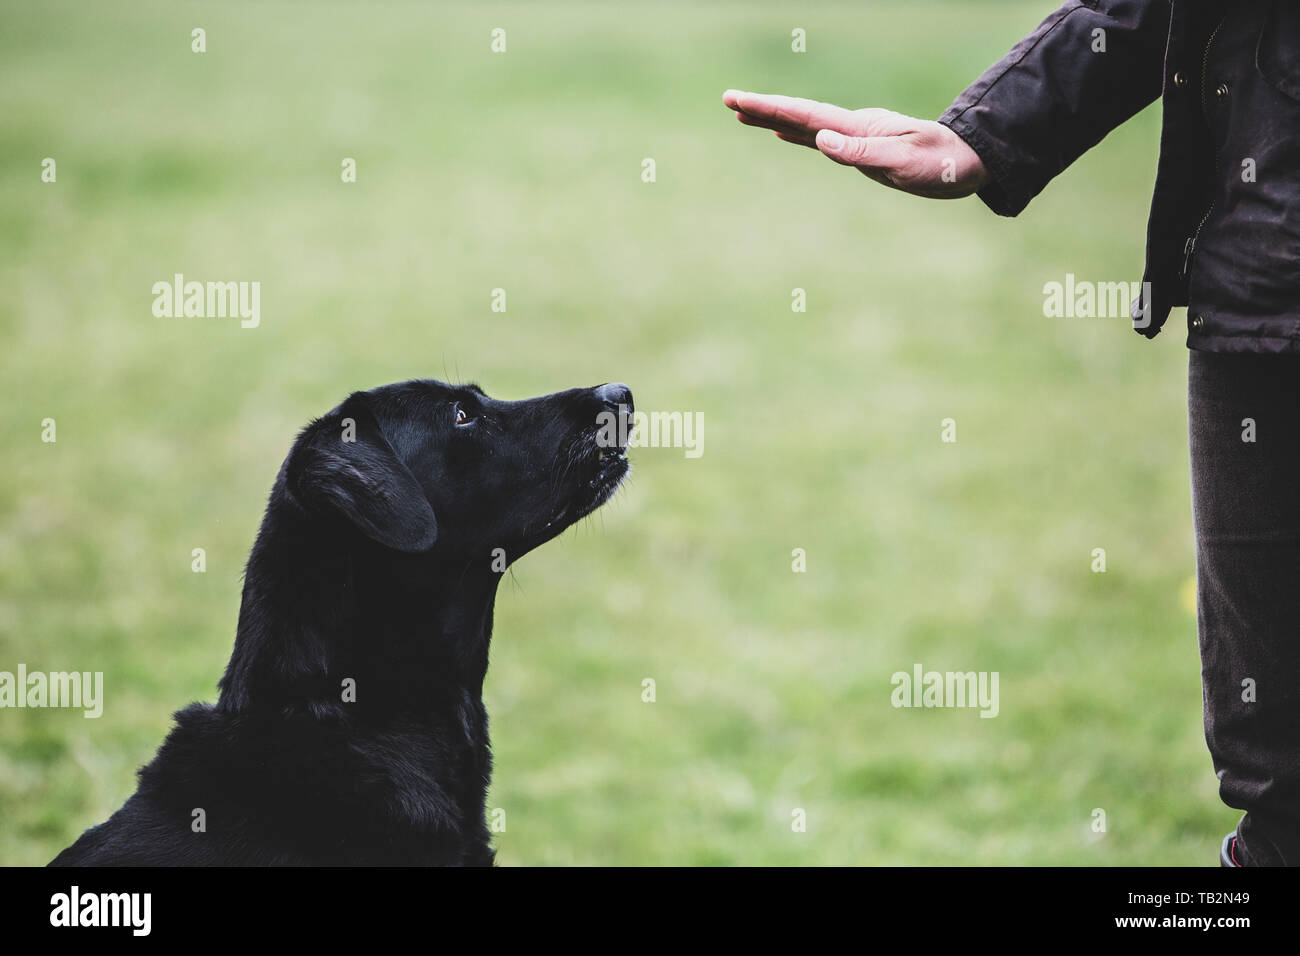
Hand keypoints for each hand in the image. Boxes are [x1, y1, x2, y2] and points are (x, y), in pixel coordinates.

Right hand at [723, 90, 988, 198]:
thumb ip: (861, 153)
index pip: (804, 116)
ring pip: (805, 124)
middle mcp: (853, 127)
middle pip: (798, 115)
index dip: (769, 108)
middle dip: (763, 107)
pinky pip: (818, 137)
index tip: (738, 100)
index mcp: (858, 128)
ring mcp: (856, 136)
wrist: (970, 162)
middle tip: (728, 99)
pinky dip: (796, 133)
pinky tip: (783, 134)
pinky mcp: (862, 148)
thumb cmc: (941, 166)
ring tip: (744, 113)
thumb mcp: (902, 164)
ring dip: (774, 119)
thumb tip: (820, 140)